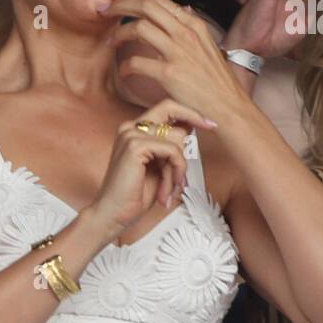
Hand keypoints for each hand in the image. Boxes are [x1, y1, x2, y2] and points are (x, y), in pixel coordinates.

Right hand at [90, 98, 216, 240]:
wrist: (112, 214)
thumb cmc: (133, 195)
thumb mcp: (160, 166)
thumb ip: (170, 147)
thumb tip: (190, 128)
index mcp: (133, 130)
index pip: (166, 108)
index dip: (189, 112)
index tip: (209, 123)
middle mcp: (129, 127)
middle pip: (171, 108)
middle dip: (191, 130)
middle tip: (200, 147)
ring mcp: (131, 134)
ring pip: (177, 138)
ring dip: (179, 168)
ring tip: (170, 188)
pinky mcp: (135, 146)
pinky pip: (173, 151)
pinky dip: (177, 171)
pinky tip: (168, 188)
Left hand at [108, 0, 250, 126]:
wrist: (229, 107)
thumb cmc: (215, 81)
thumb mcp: (207, 46)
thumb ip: (191, 29)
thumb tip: (182, 9)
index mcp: (193, 25)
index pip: (158, 0)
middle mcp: (186, 33)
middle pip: (146, 6)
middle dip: (120, 5)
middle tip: (104, 10)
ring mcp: (178, 52)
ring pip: (139, 28)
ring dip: (119, 33)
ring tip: (111, 41)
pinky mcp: (170, 73)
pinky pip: (137, 62)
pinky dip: (126, 66)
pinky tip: (124, 72)